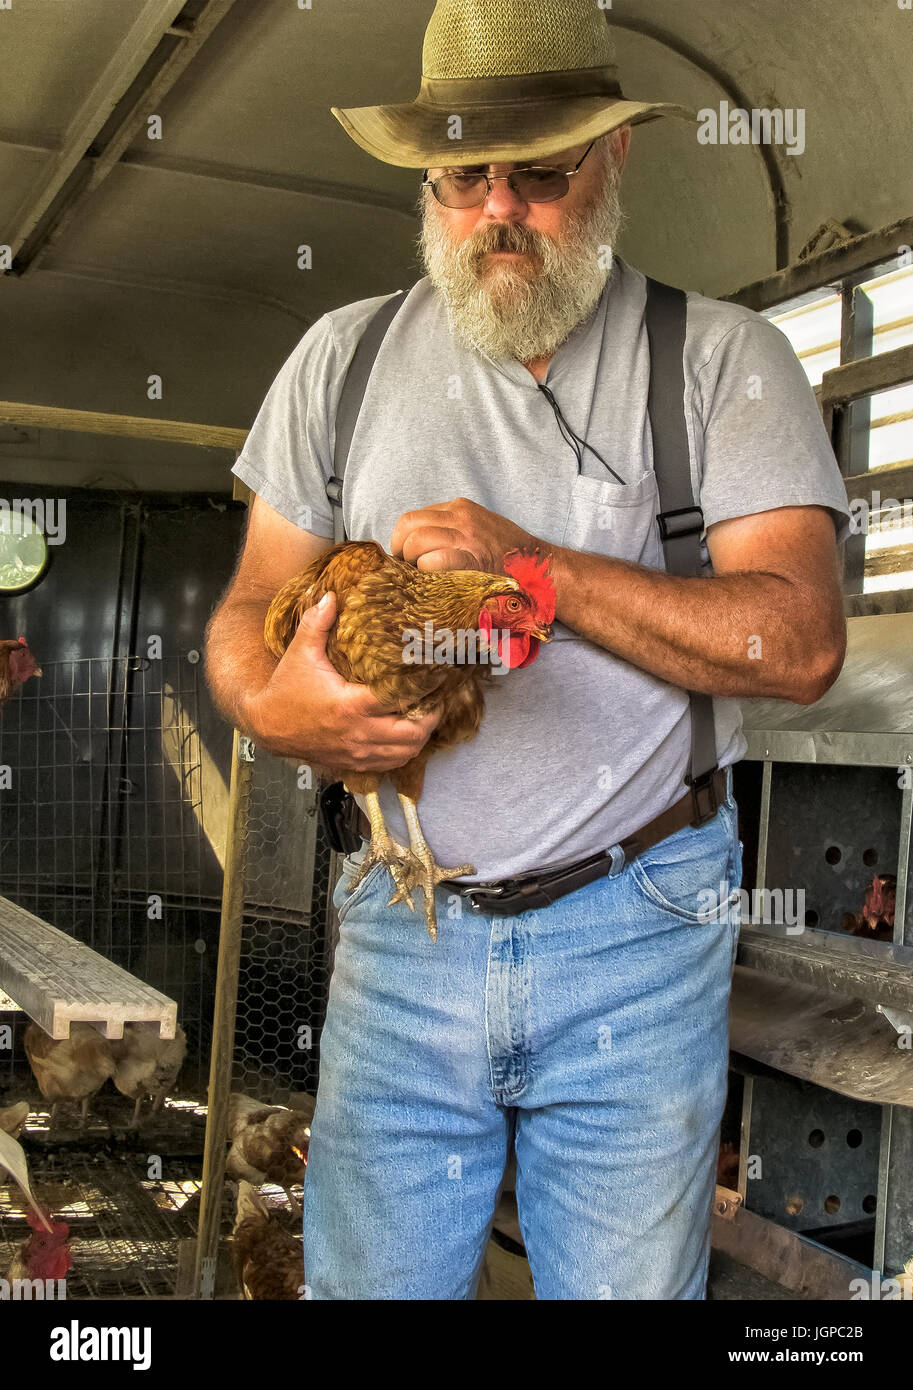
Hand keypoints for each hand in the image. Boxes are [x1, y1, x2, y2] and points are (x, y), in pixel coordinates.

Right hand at [248, 592, 441, 769]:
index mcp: (349, 705)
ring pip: (405, 753)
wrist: (266, 726)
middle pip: (411, 734)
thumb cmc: (286, 688)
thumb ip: (317, 623)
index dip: (424, 689)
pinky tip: (407, 735)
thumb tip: (331, 595)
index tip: (438, 676)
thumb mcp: (300, 652)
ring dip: (420, 737)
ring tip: (426, 716)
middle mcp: (358, 733)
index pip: (399, 699)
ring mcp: (357, 752)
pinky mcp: (354, 762)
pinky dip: (404, 752)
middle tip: (437, 699)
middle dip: (430, 718)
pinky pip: (391, 764)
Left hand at [390, 497, 537, 572]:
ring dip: (412, 563)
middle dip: (401, 550)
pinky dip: (426, 573)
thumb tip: (418, 545)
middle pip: (408, 525)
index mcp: (459, 507)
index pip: (413, 517)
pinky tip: (435, 583)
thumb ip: (451, 529)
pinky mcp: (471, 559)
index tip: (407, 557)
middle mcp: (460, 516)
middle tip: (407, 569)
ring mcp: (466, 537)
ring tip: (421, 578)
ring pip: (416, 542)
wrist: (540, 568)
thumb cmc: (509, 555)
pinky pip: (432, 561)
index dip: (403, 539)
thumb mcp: (479, 528)